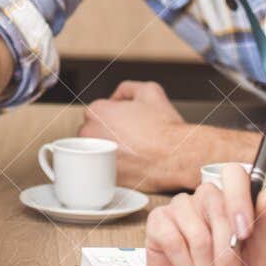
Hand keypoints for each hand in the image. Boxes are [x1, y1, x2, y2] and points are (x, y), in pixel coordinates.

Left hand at [78, 81, 193, 192]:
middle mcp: (89, 134)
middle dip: (108, 133)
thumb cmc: (164, 126)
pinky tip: (132, 164)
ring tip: (132, 151)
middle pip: (93, 132)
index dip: (115, 116)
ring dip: (109, 150)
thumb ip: (128, 88)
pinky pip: (105, 171)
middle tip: (131, 137)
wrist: (176, 156)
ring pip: (97, 152)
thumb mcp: (149, 91)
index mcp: (96, 111)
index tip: (128, 123)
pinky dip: (115, 168)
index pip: (98, 112)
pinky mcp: (104, 177)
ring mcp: (94, 157)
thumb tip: (118, 98)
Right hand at [145, 162, 265, 265]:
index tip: (245, 233)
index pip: (234, 175)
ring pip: (197, 234)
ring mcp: (180, 208)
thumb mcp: (260, 261)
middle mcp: (206, 198)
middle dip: (227, 257)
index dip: (239, 199)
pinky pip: (173, 241)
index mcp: (233, 201)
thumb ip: (265, 229)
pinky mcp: (158, 222)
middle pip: (217, 209)